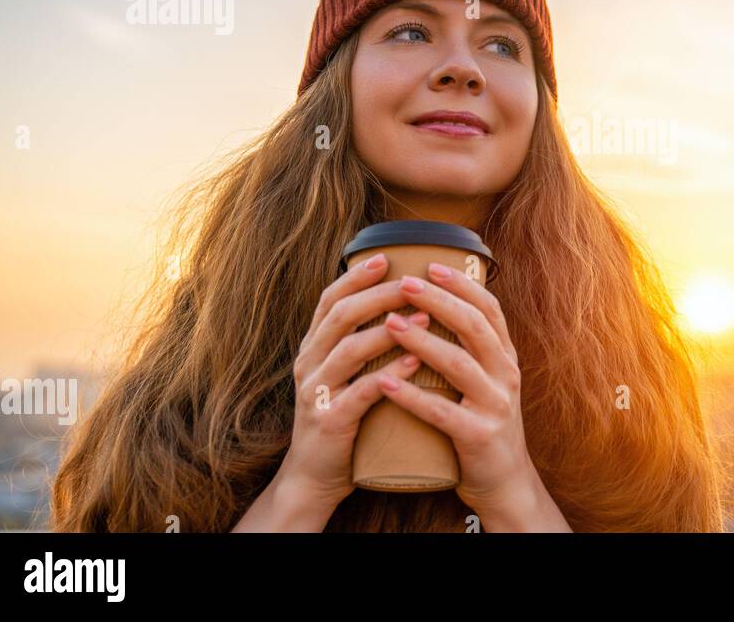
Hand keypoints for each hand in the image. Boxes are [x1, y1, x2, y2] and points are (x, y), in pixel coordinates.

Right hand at [281, 252, 425, 514]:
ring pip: (349, 350)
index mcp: (314, 348)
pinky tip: (414, 363)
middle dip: (379, 295)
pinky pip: (360, 392)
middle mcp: (310, 364)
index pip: (329, 301)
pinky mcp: (329, 422)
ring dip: (389, 330)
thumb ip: (361, 342)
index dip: (355, 277)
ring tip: (423, 317)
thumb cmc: (342, 418)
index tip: (386, 257)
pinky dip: (389, 375)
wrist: (315, 476)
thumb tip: (402, 305)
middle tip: (413, 282)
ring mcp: (316, 393)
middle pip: (340, 317)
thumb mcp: (344, 374)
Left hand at [379, 263, 547, 526]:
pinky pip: (443, 412)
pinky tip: (387, 383)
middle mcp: (506, 375)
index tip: (432, 265)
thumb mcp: (486, 379)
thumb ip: (471, 347)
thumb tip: (440, 303)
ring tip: (390, 323)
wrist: (504, 481)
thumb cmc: (482, 423)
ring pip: (459, 364)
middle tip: (406, 284)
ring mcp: (495, 405)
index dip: (463, 284)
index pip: (489, 309)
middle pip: (474, 327)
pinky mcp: (479, 436)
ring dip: (422, 341)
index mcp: (505, 357)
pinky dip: (413, 396)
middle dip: (440, 301)